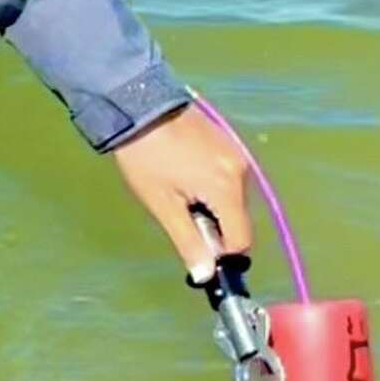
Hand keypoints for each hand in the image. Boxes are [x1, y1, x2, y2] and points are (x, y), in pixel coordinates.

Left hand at [109, 104, 252, 275]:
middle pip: (238, 219)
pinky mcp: (228, 143)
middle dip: (214, 228)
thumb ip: (188, 242)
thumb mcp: (163, 205)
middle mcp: (241, 170)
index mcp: (227, 187)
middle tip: (179, 214)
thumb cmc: (146, 158)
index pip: (241, 239)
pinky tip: (185, 177)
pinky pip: (229, 179)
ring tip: (178, 191)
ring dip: (213, 208)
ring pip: (234, 200)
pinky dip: (214, 189)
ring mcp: (236, 153)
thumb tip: (205, 275)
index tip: (200, 254)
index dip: (223, 254)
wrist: (138, 105)